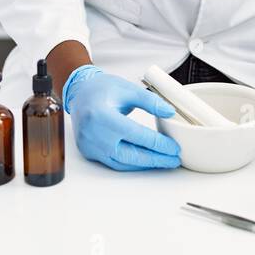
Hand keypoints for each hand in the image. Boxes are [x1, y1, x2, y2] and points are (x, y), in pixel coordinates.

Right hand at [62, 65, 181, 170]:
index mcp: (102, 116)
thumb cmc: (100, 89)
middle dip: (156, 159)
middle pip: (131, 154)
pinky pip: (113, 163)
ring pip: (122, 163)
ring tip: (164, 162)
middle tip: (174, 159)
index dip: (158, 144)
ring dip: (145, 164)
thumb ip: (150, 101)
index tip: (174, 147)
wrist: (79, 93)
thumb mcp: (128, 89)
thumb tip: (169, 112)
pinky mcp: (89, 152)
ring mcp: (90, 146)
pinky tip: (146, 161)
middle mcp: (94, 134)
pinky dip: (131, 164)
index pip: (136, 135)